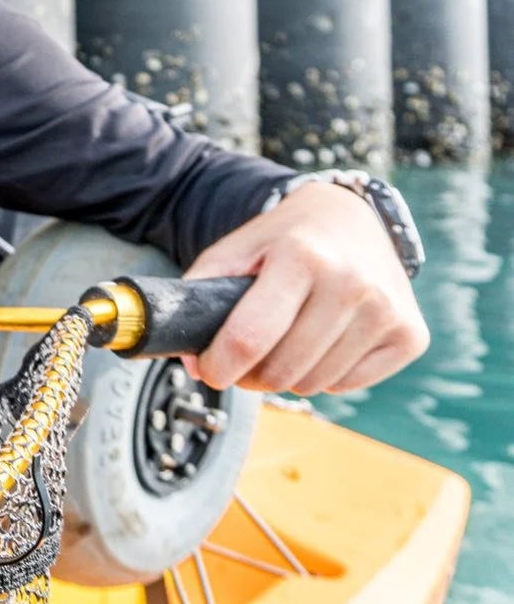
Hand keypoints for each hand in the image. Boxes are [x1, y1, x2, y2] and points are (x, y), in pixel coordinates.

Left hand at [181, 182, 428, 394]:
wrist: (350, 218)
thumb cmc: (284, 239)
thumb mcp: (236, 250)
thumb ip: (200, 297)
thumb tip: (192, 363)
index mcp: (302, 256)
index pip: (249, 336)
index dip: (219, 365)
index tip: (209, 370)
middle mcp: (351, 282)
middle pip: (281, 368)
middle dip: (251, 374)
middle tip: (244, 357)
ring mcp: (386, 310)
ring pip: (314, 383)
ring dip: (287, 375)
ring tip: (282, 343)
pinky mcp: (410, 335)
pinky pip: (349, 384)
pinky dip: (325, 375)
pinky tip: (321, 341)